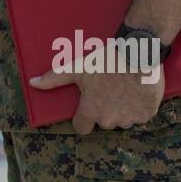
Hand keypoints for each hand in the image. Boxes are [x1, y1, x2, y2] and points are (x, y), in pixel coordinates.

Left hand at [29, 61, 164, 134]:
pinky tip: (137, 91)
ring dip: (123, 110)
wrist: (138, 53)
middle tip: (108, 90)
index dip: (83, 118)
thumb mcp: (77, 67)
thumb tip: (32, 83)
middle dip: (105, 110)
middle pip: (104, 122)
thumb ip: (54, 78)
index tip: (88, 105)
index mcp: (91, 111)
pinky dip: (140, 107)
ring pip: (124, 120)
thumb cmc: (105, 60)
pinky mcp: (147, 115)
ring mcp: (129, 119)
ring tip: (124, 88)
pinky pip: (141, 116)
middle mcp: (109, 120)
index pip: (81, 128)